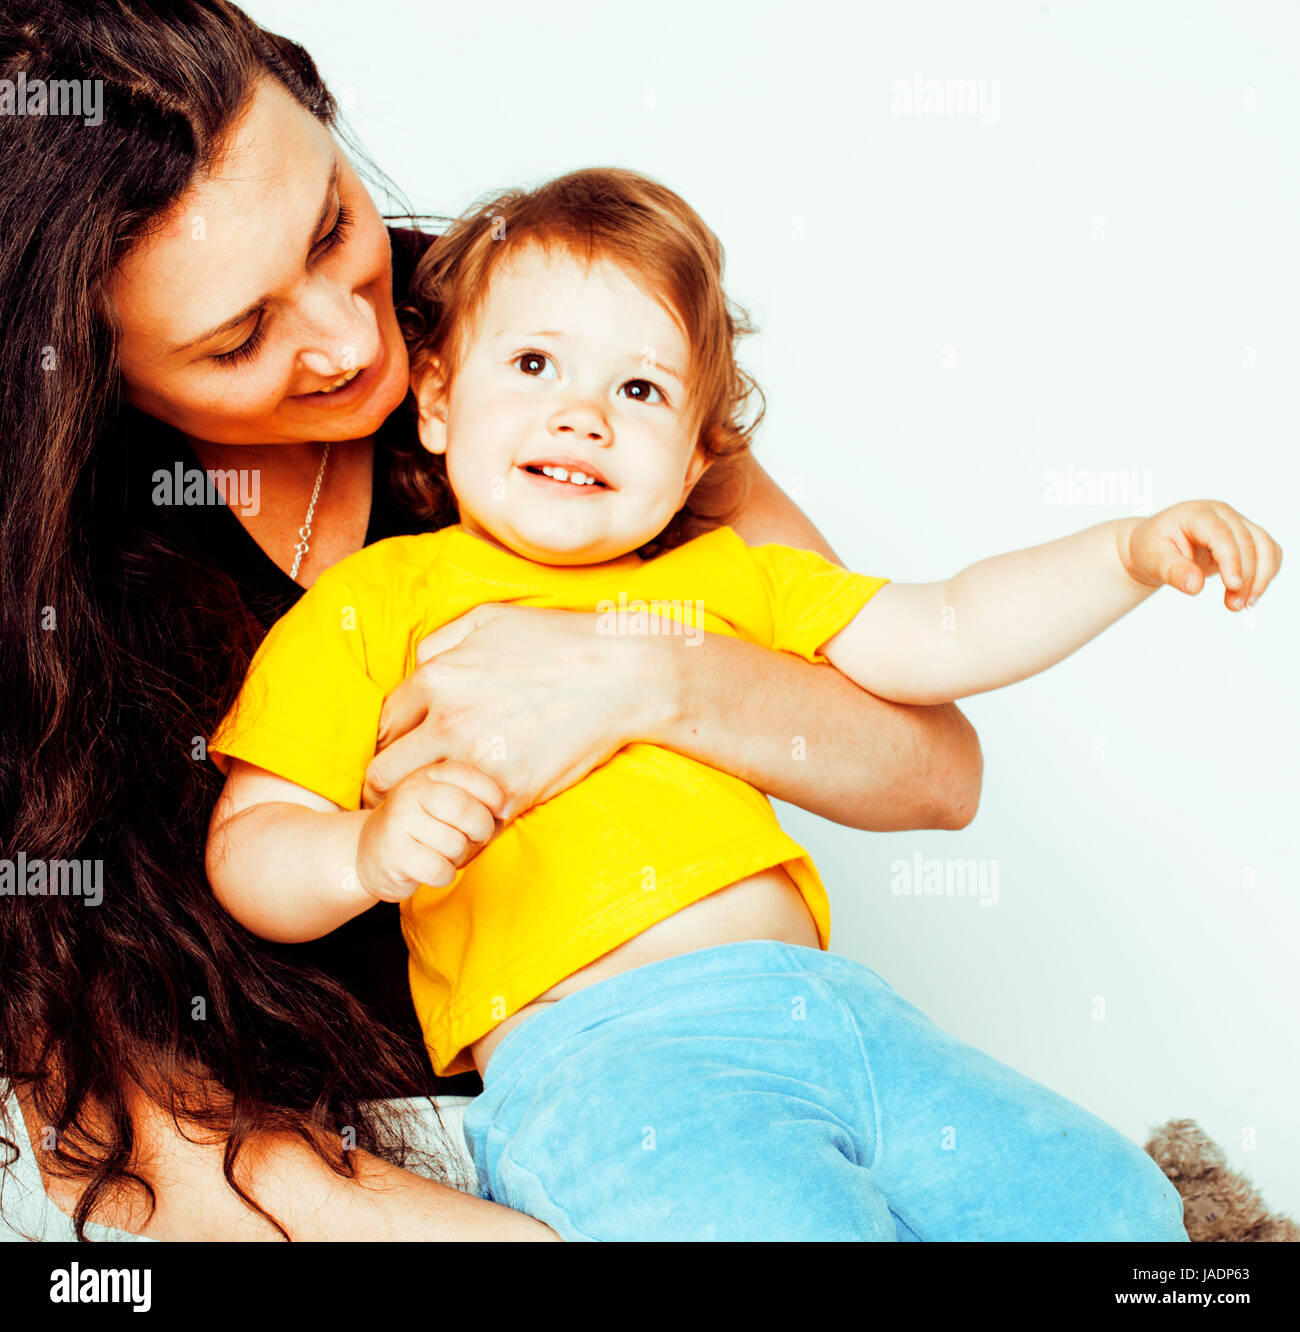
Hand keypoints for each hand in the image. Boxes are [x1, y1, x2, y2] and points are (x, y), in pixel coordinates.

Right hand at [355, 759, 504, 902]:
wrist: (368, 853)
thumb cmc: (423, 830)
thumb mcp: (447, 807)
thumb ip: (477, 803)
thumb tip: (504, 813)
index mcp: (430, 775)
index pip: (470, 776)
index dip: (494, 796)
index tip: (500, 812)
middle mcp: (412, 791)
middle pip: (464, 809)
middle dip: (482, 829)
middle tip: (477, 838)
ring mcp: (399, 820)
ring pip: (454, 843)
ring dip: (460, 856)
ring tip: (446, 853)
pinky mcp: (395, 852)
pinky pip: (439, 868)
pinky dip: (445, 875)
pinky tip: (434, 870)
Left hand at [361, 603, 655, 820]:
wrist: (624, 675)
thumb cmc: (560, 641)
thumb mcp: (490, 619)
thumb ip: (441, 640)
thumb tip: (417, 666)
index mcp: (437, 679)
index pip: (383, 725)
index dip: (390, 742)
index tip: (401, 754)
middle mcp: (447, 723)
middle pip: (385, 771)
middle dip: (390, 783)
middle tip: (404, 792)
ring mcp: (478, 761)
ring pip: (420, 805)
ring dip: (424, 810)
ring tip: (434, 814)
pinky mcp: (512, 792)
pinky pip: (468, 825)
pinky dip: (465, 828)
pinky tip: (472, 822)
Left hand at [1122, 501, 1281, 609]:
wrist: (1154, 546)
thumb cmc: (1152, 548)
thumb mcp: (1153, 560)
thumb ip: (1173, 571)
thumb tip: (1195, 586)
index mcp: (1196, 514)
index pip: (1221, 535)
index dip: (1231, 560)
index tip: (1233, 586)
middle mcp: (1221, 514)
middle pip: (1248, 542)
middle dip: (1246, 577)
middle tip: (1234, 605)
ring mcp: (1236, 524)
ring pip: (1265, 547)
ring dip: (1260, 578)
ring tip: (1243, 604)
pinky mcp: (1245, 537)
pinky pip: (1268, 553)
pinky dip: (1265, 574)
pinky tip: (1250, 594)